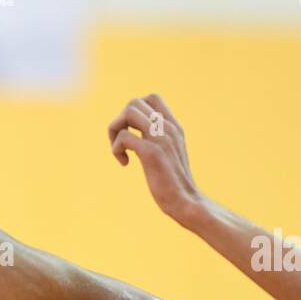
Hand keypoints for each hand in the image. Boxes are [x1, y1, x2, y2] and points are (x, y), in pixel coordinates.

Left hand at [107, 94, 204, 224]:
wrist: (186, 202)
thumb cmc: (174, 183)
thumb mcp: (168, 154)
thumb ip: (158, 140)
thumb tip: (138, 135)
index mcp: (173, 126)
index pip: (151, 98)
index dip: (134, 112)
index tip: (133, 133)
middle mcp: (168, 128)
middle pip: (134, 102)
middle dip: (119, 121)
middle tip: (121, 144)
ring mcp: (161, 138)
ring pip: (128, 112)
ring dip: (114, 130)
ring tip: (119, 151)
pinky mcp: (152, 153)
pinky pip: (124, 137)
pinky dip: (116, 149)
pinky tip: (125, 163)